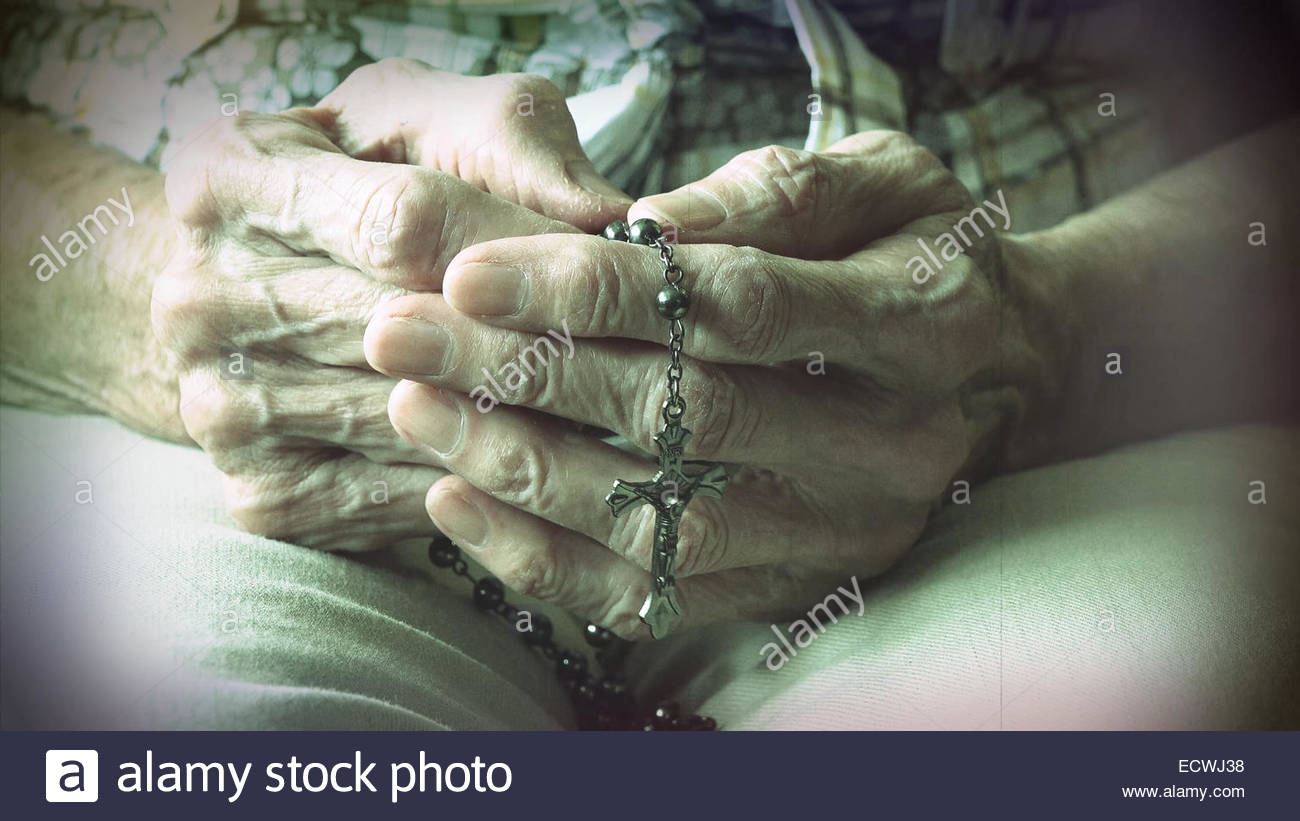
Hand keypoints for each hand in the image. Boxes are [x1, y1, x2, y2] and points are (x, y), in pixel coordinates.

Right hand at [152, 59, 629, 548]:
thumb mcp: (431, 121)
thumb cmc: (371, 182)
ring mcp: (220, 410)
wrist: (267, 284)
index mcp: (230, 175)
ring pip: (412, 429)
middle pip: (407, 337)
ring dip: (528, 427)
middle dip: (537, 344)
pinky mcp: (263, 495)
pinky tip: (552, 467)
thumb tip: (607, 221)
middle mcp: (200, 297)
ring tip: (617, 413)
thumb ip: (512, 143)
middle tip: (641, 350)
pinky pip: (400, 504)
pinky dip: (487, 489)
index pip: (400, 221)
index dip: (518, 248)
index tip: (605, 264)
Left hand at [364, 132, 1001, 635]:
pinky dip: (548, 559)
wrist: (1002, 374)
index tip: (471, 273)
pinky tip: (458, 500)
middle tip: (401, 333)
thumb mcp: (883, 184)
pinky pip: (657, 594)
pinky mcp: (796, 588)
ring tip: (413, 407)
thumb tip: (643, 225)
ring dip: (522, 469)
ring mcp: (843, 534)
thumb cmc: (919, 256)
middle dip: (527, 374)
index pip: (736, 310)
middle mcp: (890, 448)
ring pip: (662, 522)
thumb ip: (775, 196)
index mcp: (921, 325)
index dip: (596, 292)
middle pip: (684, 416)